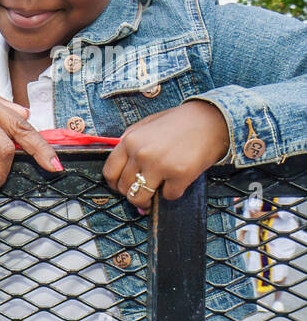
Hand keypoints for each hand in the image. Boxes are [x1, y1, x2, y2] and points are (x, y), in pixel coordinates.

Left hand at [102, 101, 230, 211]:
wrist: (211, 119)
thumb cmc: (178, 123)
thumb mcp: (145, 126)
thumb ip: (128, 145)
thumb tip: (119, 175)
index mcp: (130, 141)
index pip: (109, 173)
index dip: (115, 184)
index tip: (123, 187)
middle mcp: (141, 153)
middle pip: (124, 188)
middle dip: (132, 193)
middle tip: (143, 191)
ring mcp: (160, 165)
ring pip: (140, 198)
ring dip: (146, 201)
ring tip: (154, 194)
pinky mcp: (180, 175)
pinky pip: (168, 196)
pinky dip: (172, 193)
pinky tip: (177, 181)